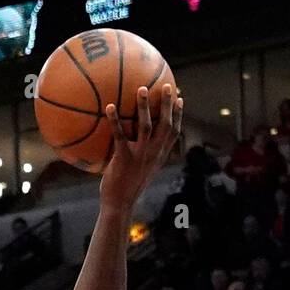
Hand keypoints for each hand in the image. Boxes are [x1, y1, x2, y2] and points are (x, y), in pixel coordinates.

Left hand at [100, 84, 182, 211]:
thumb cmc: (126, 187)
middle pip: (166, 124)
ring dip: (145, 107)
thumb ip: (142, 155)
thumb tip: (135, 141)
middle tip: (166, 85)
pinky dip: (115, 120)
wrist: (119, 204)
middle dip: (167, 104)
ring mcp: (140, 156)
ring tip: (141, 89)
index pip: (174, 132)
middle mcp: (153, 154)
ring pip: (147, 126)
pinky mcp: (124, 158)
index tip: (180, 98)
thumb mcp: (140, 170)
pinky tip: (109, 107)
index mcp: (159, 156)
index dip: (178, 115)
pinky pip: (120, 136)